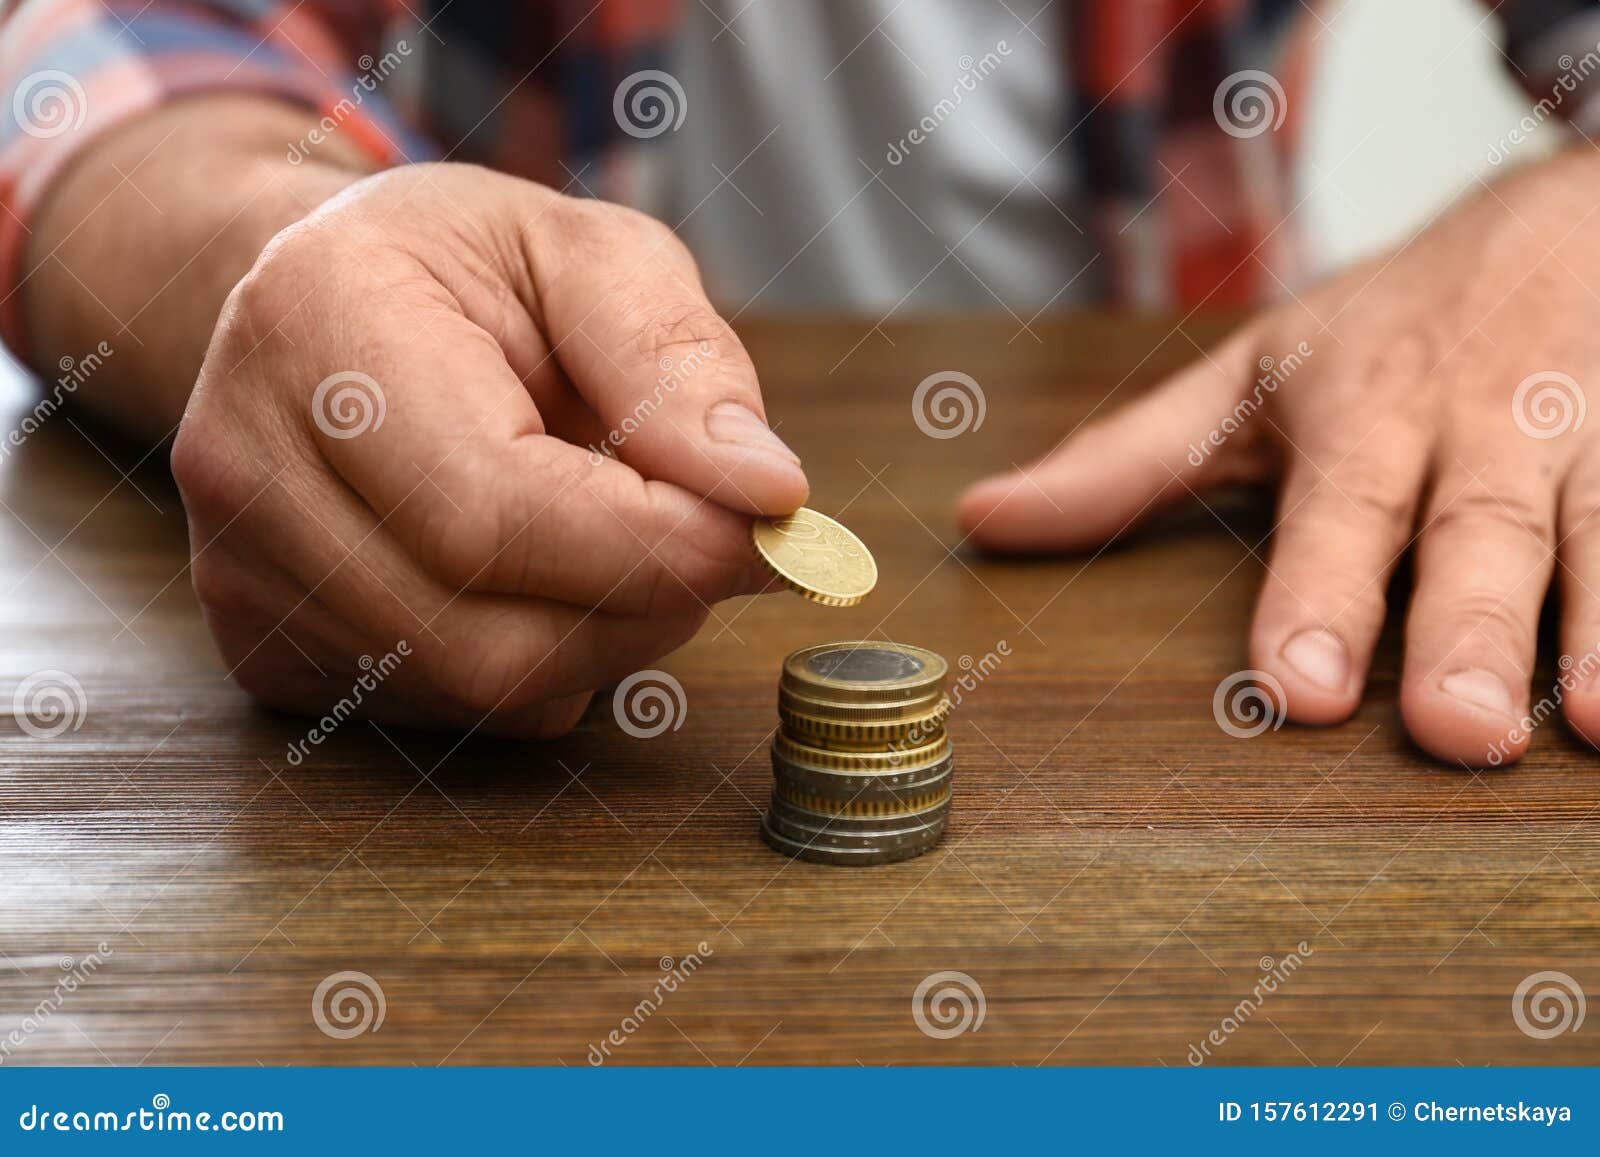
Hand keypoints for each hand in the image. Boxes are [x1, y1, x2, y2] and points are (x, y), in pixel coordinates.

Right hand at [172, 163, 807, 735]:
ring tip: (625, 532)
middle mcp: (246, 468)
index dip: (648, 544)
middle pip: (483, 637)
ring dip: (606, 636)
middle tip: (714, 536)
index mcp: (315, 327)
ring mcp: (243, 577)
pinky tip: (547, 571)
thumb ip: (675, 359)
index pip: (488, 508)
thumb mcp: (591, 255)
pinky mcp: (269, 650)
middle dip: (644, 605)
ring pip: (481, 688)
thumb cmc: (471, 274)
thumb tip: (764, 490)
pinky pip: (458, 713)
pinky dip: (548, 661)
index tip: (762, 529)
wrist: (332, 306)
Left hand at [958, 149, 1599, 766]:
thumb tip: (982, 520)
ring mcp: (1587, 443)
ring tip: (1582, 728)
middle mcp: (1475, 431)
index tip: (1299, 688)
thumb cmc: (1389, 328)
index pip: (1336, 514)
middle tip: (1451, 731)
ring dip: (1595, 632)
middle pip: (1472, 538)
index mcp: (1363, 415)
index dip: (1317, 597)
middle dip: (1466, 633)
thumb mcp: (1249, 378)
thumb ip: (1127, 460)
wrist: (1567, 220)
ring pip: (1597, 537)